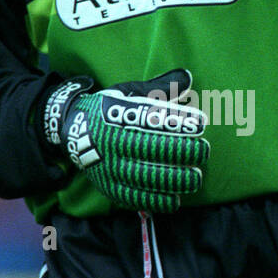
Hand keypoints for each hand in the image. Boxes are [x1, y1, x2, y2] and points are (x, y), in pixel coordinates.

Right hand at [41, 68, 208, 213]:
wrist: (73, 131)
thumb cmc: (109, 109)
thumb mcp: (128, 92)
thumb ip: (159, 87)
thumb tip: (187, 76)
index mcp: (117, 115)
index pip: (151, 119)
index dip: (177, 122)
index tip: (201, 123)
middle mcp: (112, 142)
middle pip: (150, 150)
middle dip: (181, 152)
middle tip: (203, 151)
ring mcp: (109, 167)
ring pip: (144, 177)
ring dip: (173, 180)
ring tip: (196, 178)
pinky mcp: (109, 186)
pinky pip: (133, 197)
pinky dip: (155, 200)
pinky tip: (176, 199)